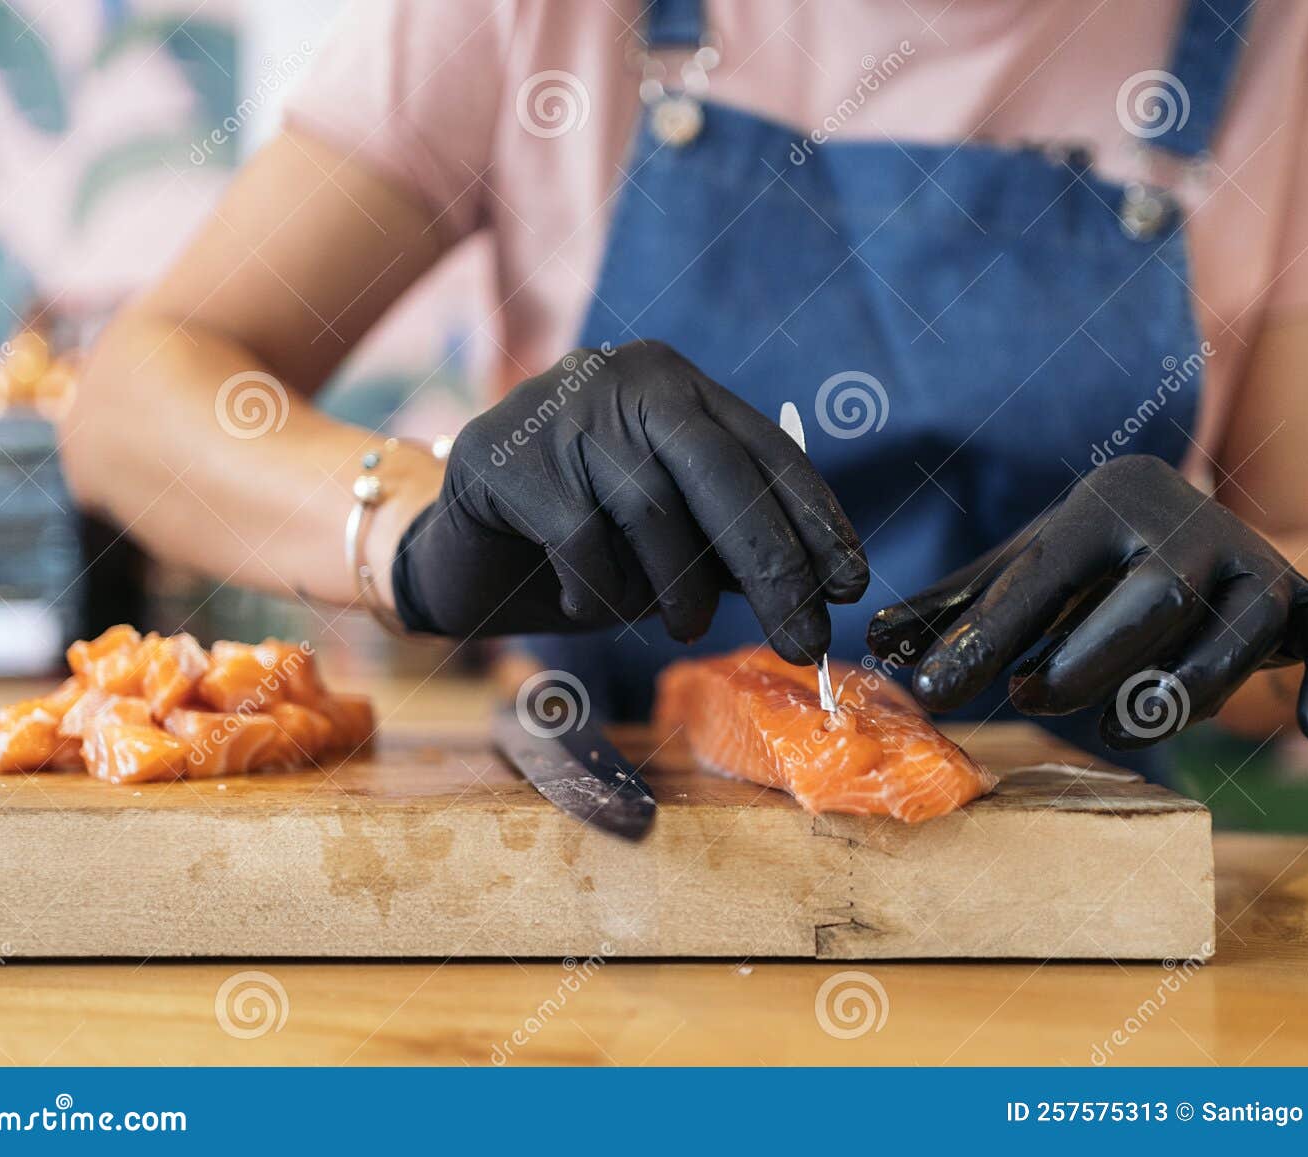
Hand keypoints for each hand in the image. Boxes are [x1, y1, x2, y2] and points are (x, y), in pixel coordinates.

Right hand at [391, 340, 867, 662]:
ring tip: (675, 624)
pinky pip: (583, 543)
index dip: (814, 518)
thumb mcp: (668, 543)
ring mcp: (561, 408)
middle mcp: (625, 380)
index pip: (765, 449)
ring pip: (653, 514)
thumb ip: (728, 548)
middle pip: (720, 474)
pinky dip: (596, 592)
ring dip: (675, 592)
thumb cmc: (579, 544)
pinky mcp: (505, 454)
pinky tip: (580, 598)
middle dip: (773, 567)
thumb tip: (818, 589)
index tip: (850, 584)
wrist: (456, 548)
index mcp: (676, 387)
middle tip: (804, 642)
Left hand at [866, 455, 1307, 747]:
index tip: (928, 695)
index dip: (983, 638)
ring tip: (1119, 724)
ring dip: (1176, 693)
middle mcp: (1185, 526)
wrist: (1193, 515)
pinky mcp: (1304, 597)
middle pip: (1151, 598)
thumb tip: (875, 644)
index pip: (1040, 575)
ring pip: (1234, 632)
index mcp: (1102, 507)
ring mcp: (1252, 562)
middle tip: (1035, 697)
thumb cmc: (1086, 559)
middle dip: (1086, 662)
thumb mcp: (1023, 566)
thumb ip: (956, 606)